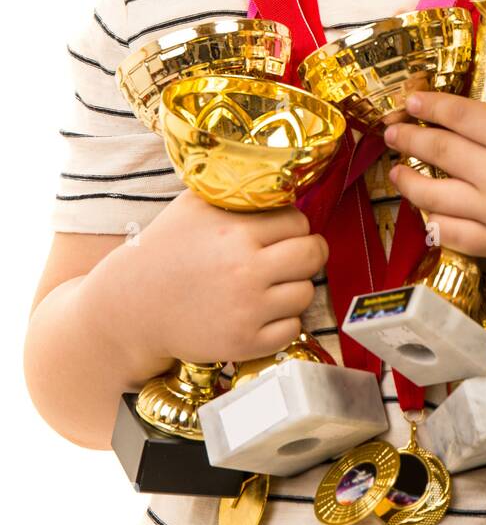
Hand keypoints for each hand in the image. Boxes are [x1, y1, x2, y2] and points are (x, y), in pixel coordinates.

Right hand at [109, 188, 328, 365]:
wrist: (132, 307)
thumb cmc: (164, 251)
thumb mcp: (192, 207)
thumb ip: (234, 192)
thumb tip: (277, 181)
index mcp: (235, 232)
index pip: (298, 221)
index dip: (292, 226)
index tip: (278, 234)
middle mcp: (246, 269)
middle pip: (314, 254)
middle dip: (308, 252)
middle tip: (292, 257)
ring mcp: (247, 309)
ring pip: (306, 292)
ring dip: (293, 288)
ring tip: (269, 285)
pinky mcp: (245, 343)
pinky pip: (293, 328)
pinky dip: (282, 321)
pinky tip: (261, 312)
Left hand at [382, 61, 485, 277]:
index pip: (459, 115)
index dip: (430, 105)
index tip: (412, 100)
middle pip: (439, 151)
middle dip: (409, 138)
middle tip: (392, 130)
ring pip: (437, 196)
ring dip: (410, 182)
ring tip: (395, 174)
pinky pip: (457, 236)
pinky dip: (437, 226)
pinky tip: (428, 217)